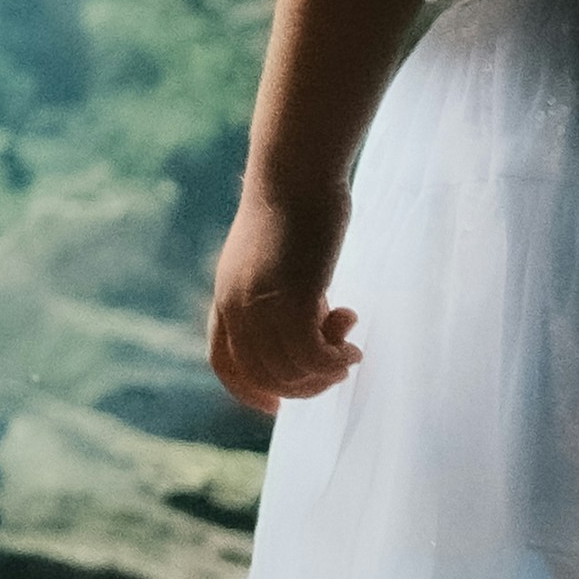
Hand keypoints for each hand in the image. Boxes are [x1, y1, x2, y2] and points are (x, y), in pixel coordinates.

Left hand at [204, 175, 356, 413]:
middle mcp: (235, 304)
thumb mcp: (276, 264)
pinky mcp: (291, 293)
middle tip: (337, 366)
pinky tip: (352, 338)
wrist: (294, 174)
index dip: (252, 391)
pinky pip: (311, 354)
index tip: (281, 405)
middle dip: (306, 385)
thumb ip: (281, 298)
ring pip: (290, 370)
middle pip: (264, 375)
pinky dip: (335, 358)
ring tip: (349, 349)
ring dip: (326, 370)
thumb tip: (309, 330)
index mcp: (227, 297)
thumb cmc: (295, 212)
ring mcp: (260, 301)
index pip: (226, 364)